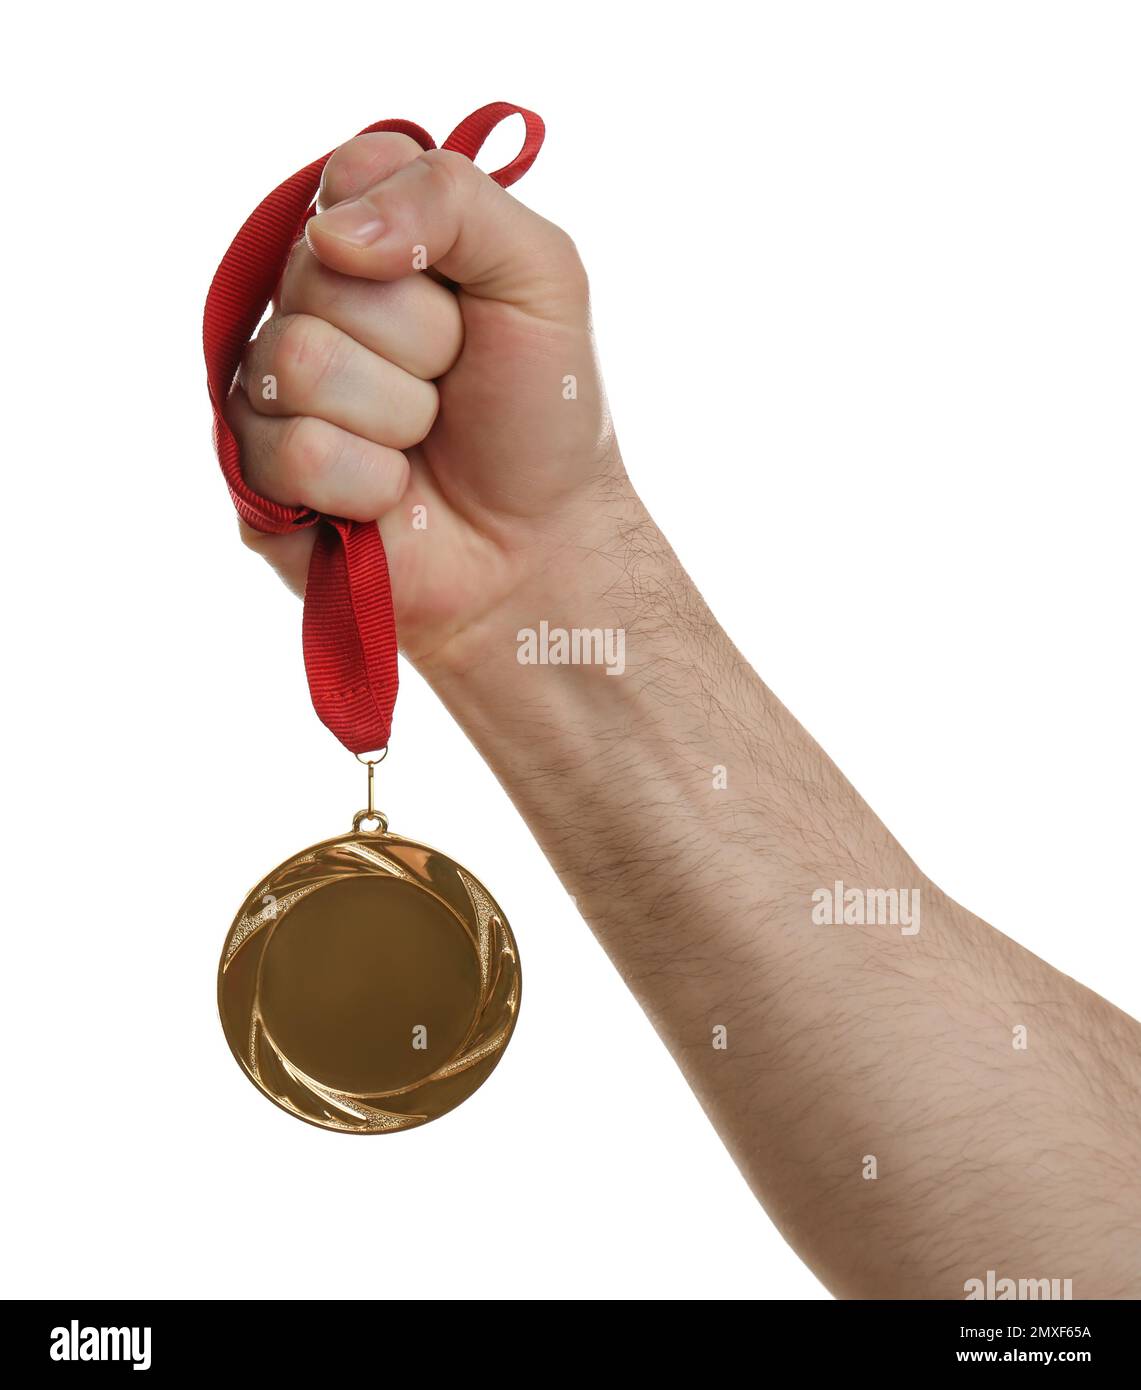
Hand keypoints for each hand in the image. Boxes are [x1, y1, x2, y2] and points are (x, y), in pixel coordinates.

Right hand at [225, 132, 630, 669]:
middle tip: (454, 384)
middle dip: (422, 342)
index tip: (464, 290)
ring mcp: (273, 391)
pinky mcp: (257, 475)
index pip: (348, 177)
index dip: (414, 238)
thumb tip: (331, 228)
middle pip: (321, 275)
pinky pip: (293, 452)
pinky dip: (370, 483)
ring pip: (299, 362)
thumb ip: (454, 200)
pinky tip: (391, 496)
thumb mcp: (540, 277)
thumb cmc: (542, 411)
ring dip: (399, 416)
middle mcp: (308, 306)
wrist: (543, 541)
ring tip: (423, 443)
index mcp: (369, 241)